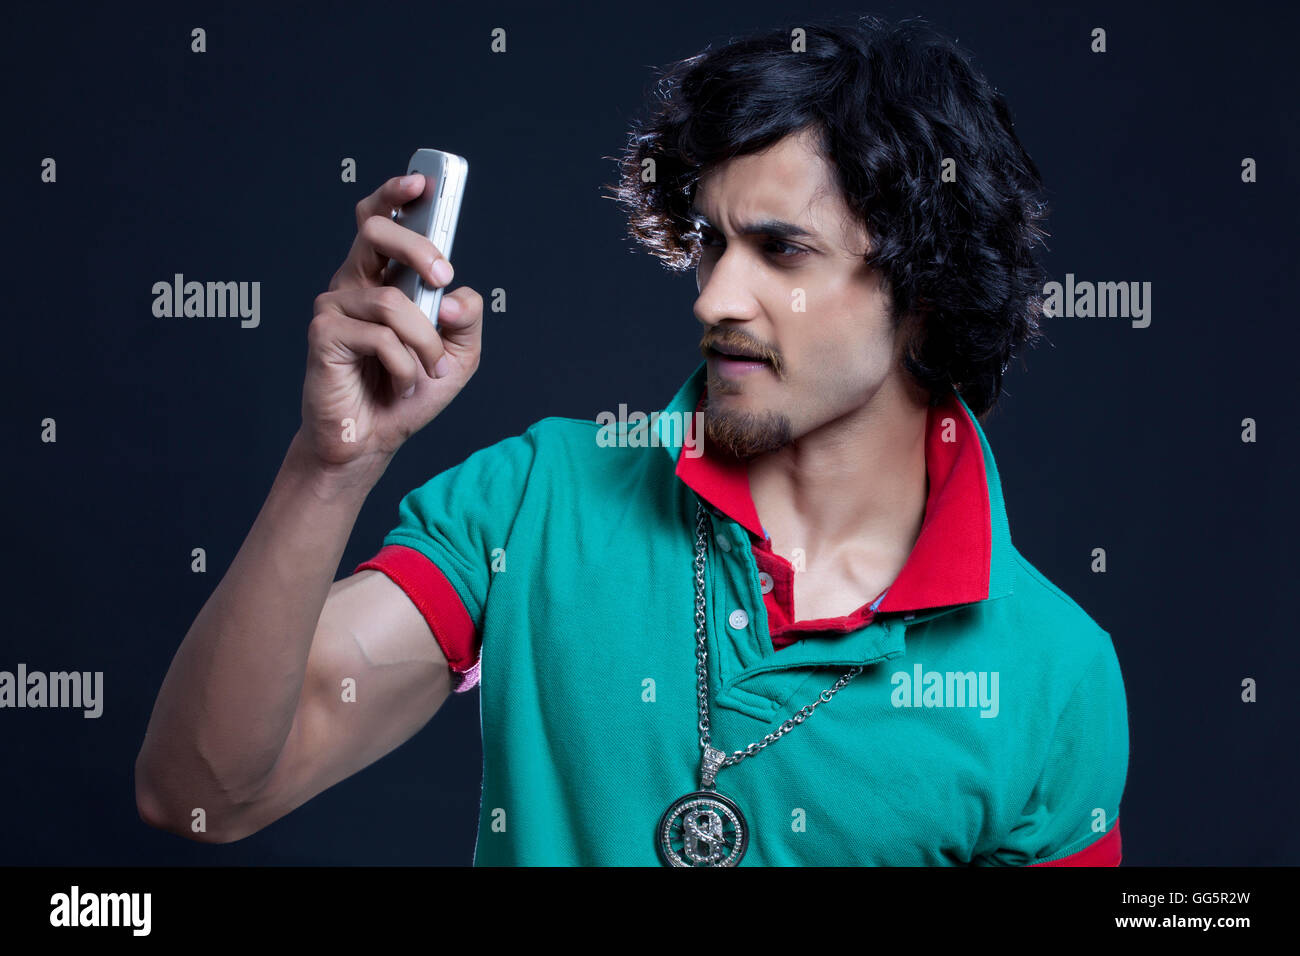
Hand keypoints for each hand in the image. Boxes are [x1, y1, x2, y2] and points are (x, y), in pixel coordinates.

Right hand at [299, 173, 482, 472]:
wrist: (373, 440)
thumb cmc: (408, 392)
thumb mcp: (458, 355)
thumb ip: (467, 318)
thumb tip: (455, 294)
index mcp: (381, 279)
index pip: (381, 222)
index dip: (396, 195)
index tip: (423, 181)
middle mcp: (353, 283)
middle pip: (378, 234)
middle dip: (417, 248)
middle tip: (443, 277)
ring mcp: (334, 306)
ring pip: (391, 301)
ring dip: (423, 342)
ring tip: (427, 370)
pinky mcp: (323, 334)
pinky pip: (379, 337)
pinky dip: (403, 365)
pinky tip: (401, 382)